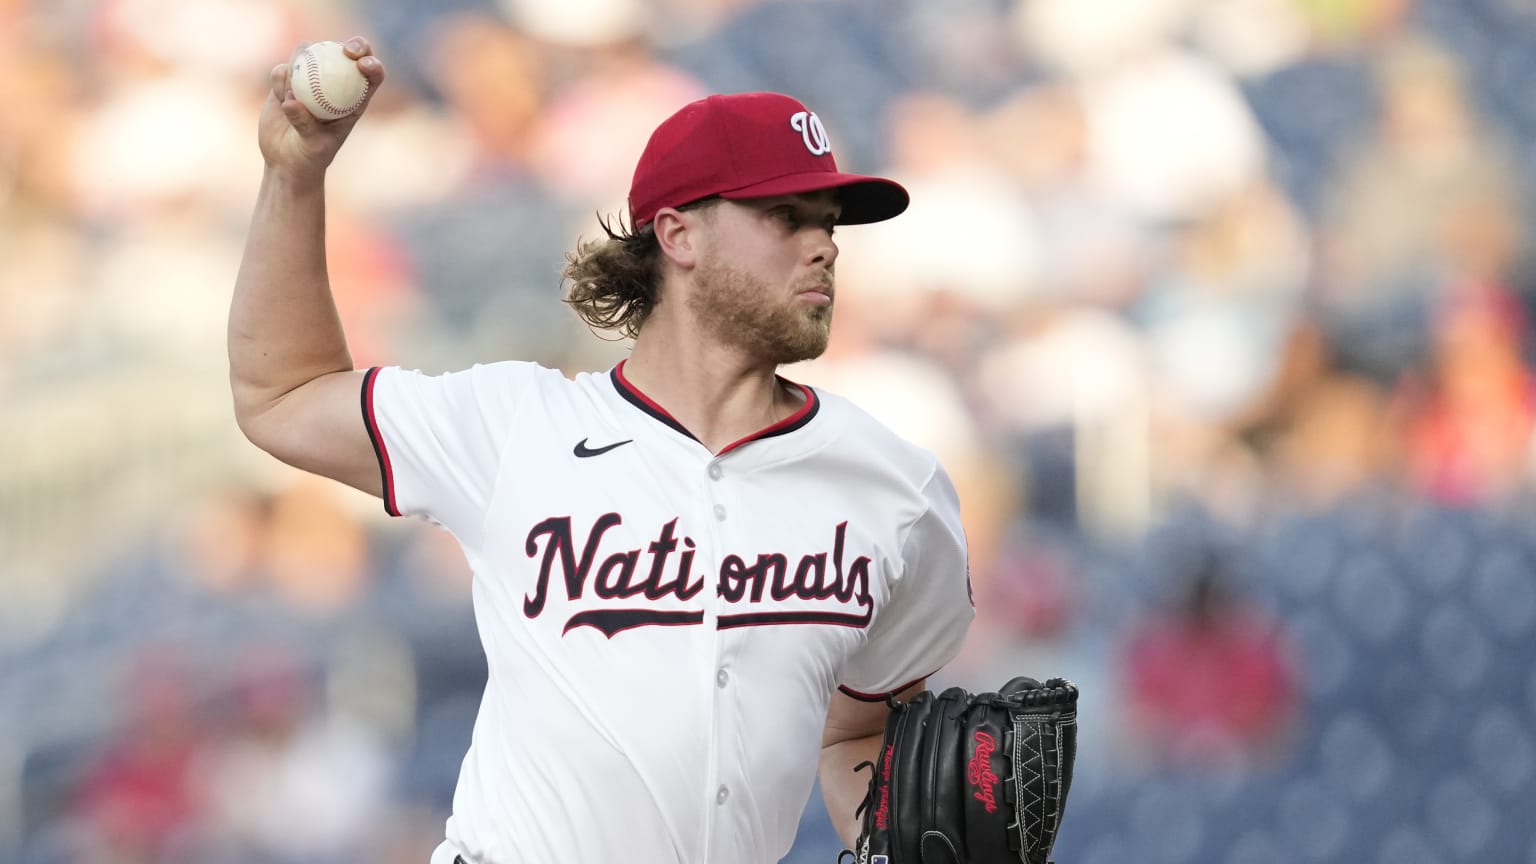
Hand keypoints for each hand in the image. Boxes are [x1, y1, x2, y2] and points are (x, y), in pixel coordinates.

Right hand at [258, 37, 385, 183]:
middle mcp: (334, 84)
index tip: (362, 64)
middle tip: (345, 50)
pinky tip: (279, 94)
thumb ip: (305, 123)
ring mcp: (310, 80)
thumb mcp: (313, 145)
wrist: (286, 159)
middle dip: (353, 46)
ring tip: (292, 92)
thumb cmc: (309, 156)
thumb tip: (291, 100)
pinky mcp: (286, 81)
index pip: (371, 76)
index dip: (372, 64)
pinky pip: (283, 69)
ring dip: (301, 62)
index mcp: (353, 100)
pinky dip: (280, 78)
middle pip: (348, 55)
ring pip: (310, 54)